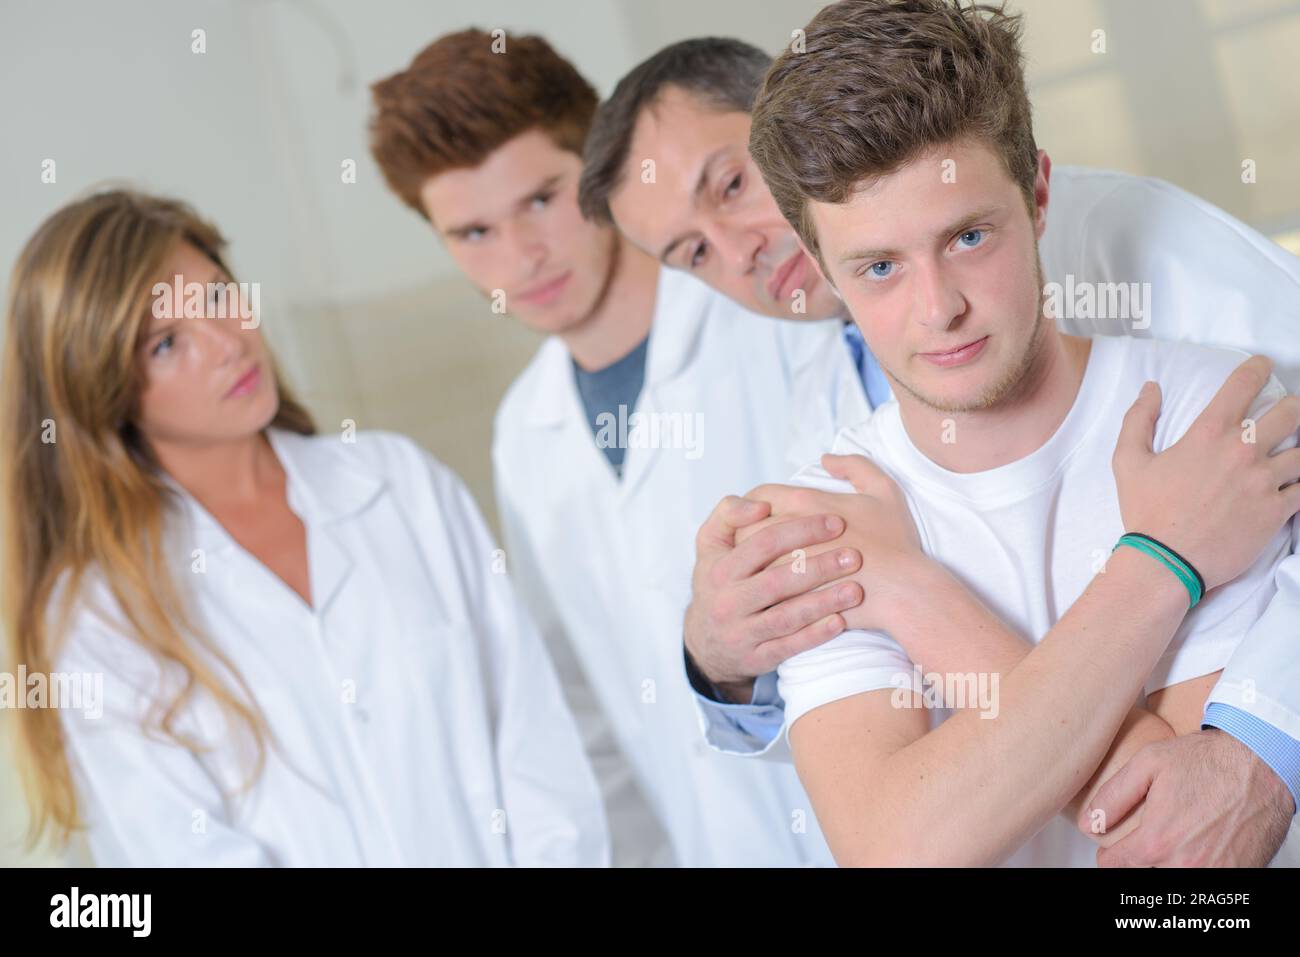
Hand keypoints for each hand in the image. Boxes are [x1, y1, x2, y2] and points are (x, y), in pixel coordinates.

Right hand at [683, 494, 863, 700]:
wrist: (706, 641)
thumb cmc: (718, 581)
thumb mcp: (710, 542)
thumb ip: (729, 512)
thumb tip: (763, 504)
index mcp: (720, 568)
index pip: (763, 544)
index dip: (801, 530)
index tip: (837, 522)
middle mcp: (728, 601)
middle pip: (777, 581)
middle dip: (819, 567)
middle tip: (855, 555)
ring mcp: (741, 632)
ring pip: (786, 617)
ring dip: (823, 603)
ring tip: (856, 590)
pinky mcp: (757, 658)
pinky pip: (789, 647)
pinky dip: (814, 635)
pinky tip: (841, 622)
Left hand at [735, 454, 930, 634]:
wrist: (904, 591)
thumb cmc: (895, 542)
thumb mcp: (884, 491)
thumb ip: (855, 466)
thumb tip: (826, 459)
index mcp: (807, 503)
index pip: (760, 495)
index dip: (753, 503)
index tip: (760, 514)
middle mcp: (791, 533)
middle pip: (745, 528)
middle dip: (745, 535)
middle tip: (752, 544)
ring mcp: (788, 567)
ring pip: (748, 562)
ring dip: (749, 564)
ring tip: (758, 569)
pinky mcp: (791, 598)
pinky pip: (761, 592)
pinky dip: (760, 591)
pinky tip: (769, 594)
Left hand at [1080, 728, 1293, 865]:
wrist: (1261, 766)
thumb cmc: (1207, 761)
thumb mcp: (1148, 764)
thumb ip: (1113, 796)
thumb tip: (1089, 822)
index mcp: (1157, 841)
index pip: (1114, 865)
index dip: (1109, 855)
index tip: (1112, 848)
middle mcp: (1184, 865)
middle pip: (1143, 876)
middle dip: (1139, 861)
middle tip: (1146, 842)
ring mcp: (1213, 873)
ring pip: (1173, 881)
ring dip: (1167, 866)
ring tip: (1172, 844)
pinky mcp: (1237, 875)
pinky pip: (1206, 882)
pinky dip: (1198, 868)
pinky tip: (1198, 848)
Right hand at [1112, 355, 1299, 589]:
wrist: (1165, 561)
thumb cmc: (1146, 511)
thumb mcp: (1127, 461)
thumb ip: (1138, 419)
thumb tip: (1151, 389)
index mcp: (1209, 433)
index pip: (1244, 384)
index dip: (1258, 368)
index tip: (1263, 367)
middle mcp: (1243, 451)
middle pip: (1292, 411)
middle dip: (1293, 407)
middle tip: (1288, 413)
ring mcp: (1264, 481)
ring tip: (1292, 452)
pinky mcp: (1277, 510)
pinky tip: (1294, 484)